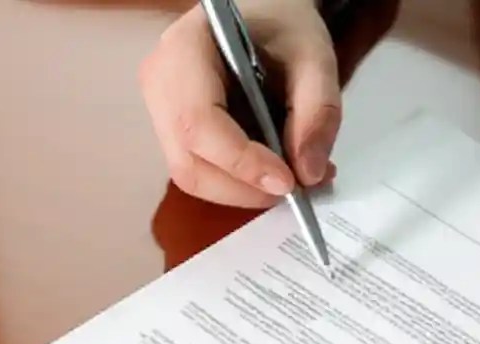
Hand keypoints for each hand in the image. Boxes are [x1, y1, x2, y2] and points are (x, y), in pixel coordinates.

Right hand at [138, 0, 340, 207]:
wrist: (260, 14)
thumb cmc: (280, 25)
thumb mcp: (313, 56)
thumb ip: (318, 111)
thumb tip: (309, 173)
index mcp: (183, 50)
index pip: (198, 122)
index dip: (241, 162)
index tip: (287, 182)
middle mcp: (160, 85)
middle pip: (190, 162)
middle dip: (245, 188)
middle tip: (296, 187)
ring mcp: (160, 112)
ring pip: (192, 176)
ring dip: (243, 190)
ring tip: (290, 178)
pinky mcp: (174, 133)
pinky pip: (199, 172)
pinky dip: (238, 183)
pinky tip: (270, 169)